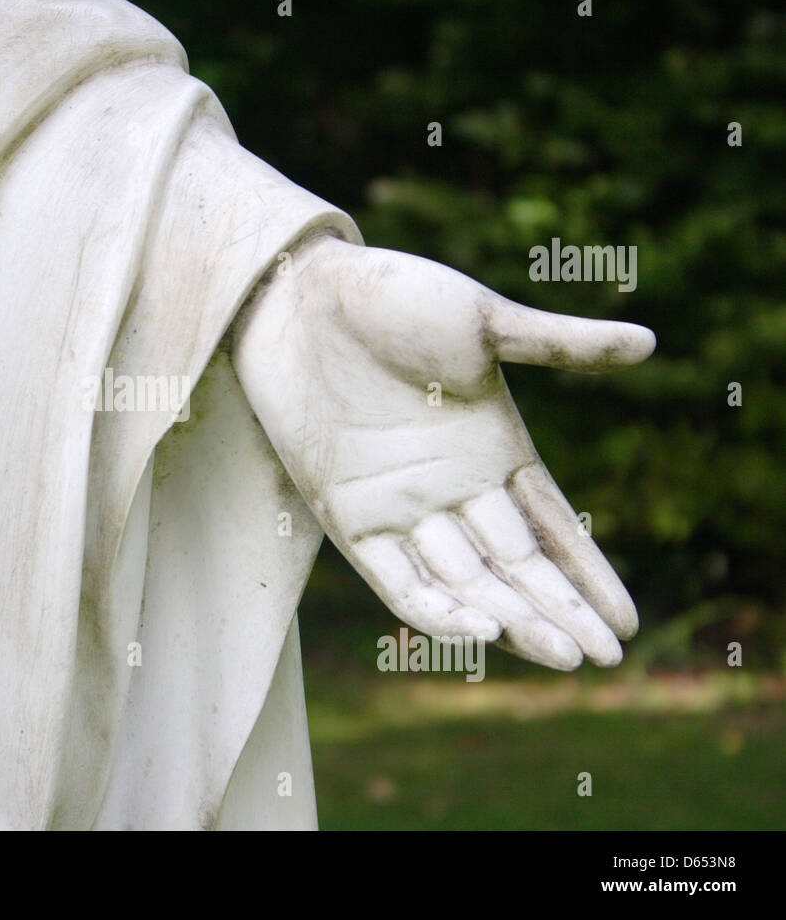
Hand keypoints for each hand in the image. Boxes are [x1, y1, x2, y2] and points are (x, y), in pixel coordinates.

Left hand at [231, 236, 655, 669]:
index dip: (587, 575)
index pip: (551, 530)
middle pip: (513, 566)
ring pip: (465, 581)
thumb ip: (559, 345)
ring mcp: (398, 504)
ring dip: (511, 619)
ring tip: (560, 653)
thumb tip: (651, 344)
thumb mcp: (484, 322)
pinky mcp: (345, 513)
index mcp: (492, 449)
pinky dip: (436, 607)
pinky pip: (397, 577)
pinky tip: (482, 629)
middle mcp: (449, 487)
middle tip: (601, 658)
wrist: (298, 292)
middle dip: (559, 611)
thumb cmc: (393, 295)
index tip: (625, 625)